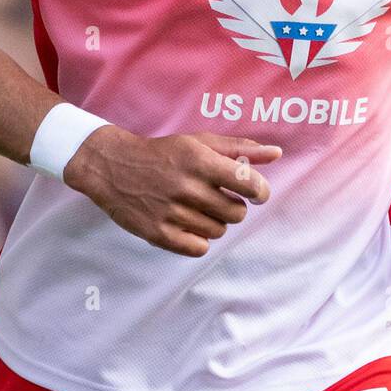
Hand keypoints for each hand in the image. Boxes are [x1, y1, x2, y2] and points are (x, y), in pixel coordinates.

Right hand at [63, 126, 280, 257]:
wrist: (113, 167)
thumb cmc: (163, 153)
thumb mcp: (199, 142)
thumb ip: (239, 149)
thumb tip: (277, 153)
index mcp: (199, 161)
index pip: (249, 183)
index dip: (260, 191)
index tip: (256, 193)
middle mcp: (186, 187)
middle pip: (237, 213)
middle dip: (234, 206)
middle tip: (217, 198)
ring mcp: (171, 212)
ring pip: (219, 231)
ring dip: (215, 222)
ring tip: (197, 208)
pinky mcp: (158, 234)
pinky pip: (199, 248)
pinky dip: (199, 239)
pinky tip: (188, 224)